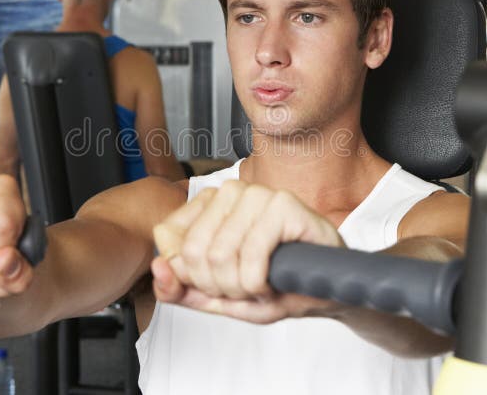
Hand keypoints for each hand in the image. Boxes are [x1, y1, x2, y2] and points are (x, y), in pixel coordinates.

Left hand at [151, 180, 344, 323]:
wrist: (327, 291)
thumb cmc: (276, 285)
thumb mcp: (219, 295)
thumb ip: (181, 288)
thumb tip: (158, 267)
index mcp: (210, 204)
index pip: (169, 239)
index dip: (191, 278)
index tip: (218, 285)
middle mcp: (232, 191)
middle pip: (193, 251)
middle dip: (217, 287)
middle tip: (244, 289)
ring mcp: (259, 194)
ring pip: (221, 255)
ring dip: (241, 288)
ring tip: (261, 286)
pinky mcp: (285, 205)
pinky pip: (251, 257)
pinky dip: (260, 285)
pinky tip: (274, 282)